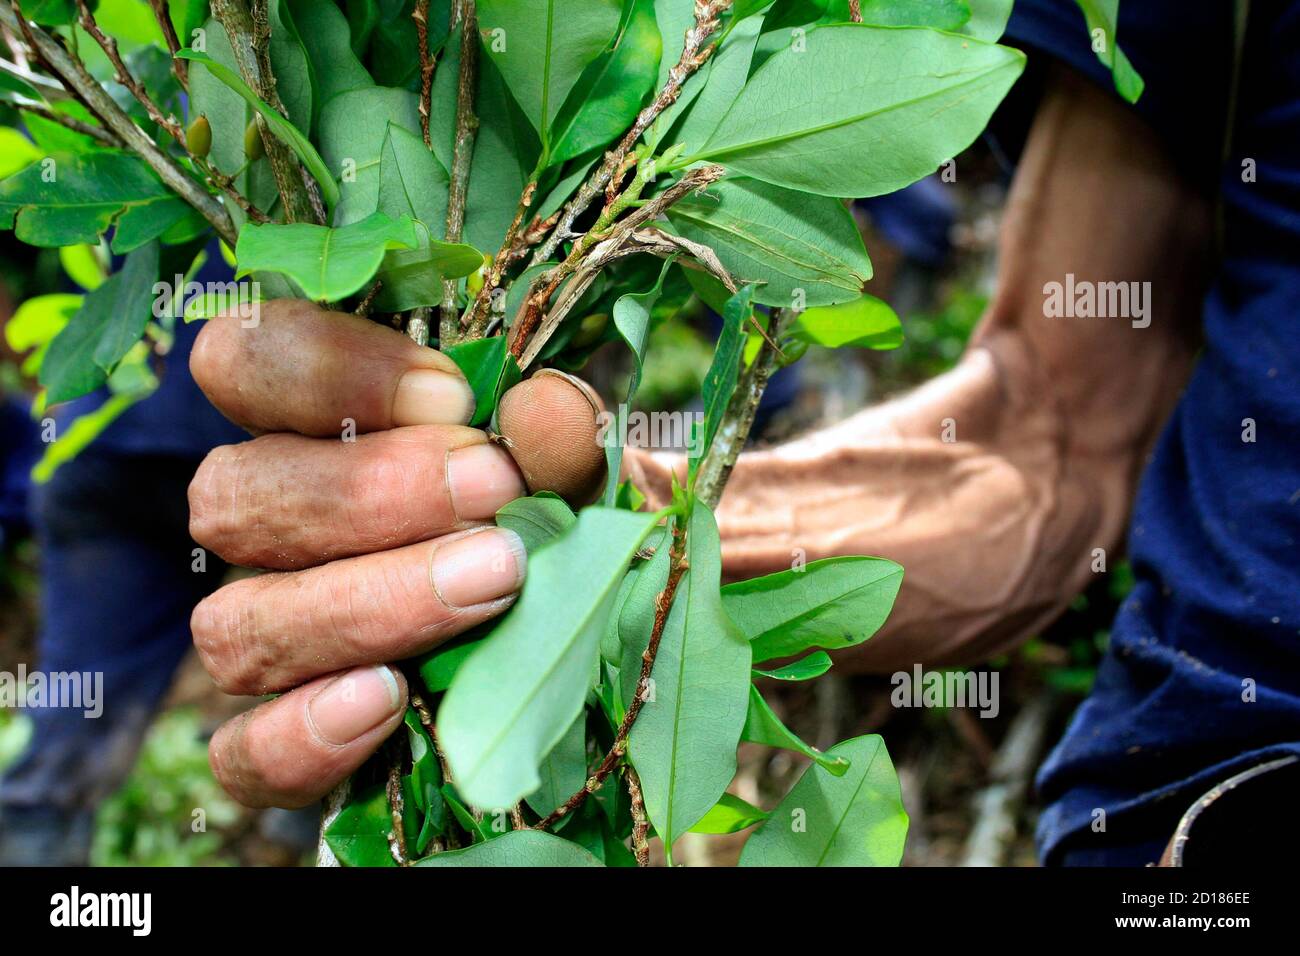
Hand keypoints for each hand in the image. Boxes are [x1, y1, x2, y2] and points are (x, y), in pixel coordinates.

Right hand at [187, 300, 604, 807]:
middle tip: (494, 491)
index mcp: (318, 432)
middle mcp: (272, 532)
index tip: (454, 397)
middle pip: (232, 495)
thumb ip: (562, 442)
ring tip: (488, 586)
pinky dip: (304, 733)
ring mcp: (270, 642)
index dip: (326, 368)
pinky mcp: (285, 748)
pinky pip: (242, 755)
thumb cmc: (569, 537)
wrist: (602, 663)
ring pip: (235, 625)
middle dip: (370, 491)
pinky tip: (387, 702)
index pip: (243, 360)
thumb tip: (548, 407)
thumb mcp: (582, 480)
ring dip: (365, 603)